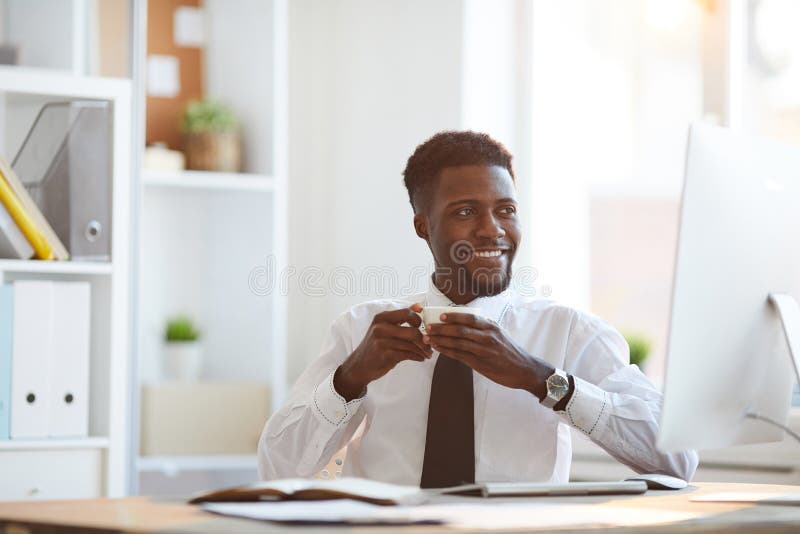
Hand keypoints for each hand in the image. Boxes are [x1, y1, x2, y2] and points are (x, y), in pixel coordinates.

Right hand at [334, 303, 431, 400]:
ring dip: (423, 350)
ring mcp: (383, 342)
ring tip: (427, 353)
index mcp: (381, 317)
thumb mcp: (383, 327)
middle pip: (413, 331)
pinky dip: (417, 357)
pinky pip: (408, 354)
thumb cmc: (375, 345)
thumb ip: (400, 317)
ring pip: (412, 345)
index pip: (407, 313)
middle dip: (424, 340)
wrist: (360, 365)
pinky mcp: (386, 355)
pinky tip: (420, 358)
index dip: (418, 320)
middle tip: (429, 344)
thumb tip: (418, 306)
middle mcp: (381, 327)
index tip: (422, 327)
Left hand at [424, 312, 553, 399]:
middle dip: (441, 328)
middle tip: (428, 327)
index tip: (440, 315)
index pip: (469, 317)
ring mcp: (484, 351)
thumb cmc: (510, 351)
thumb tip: (462, 323)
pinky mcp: (481, 364)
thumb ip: (482, 329)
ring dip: (441, 340)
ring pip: (457, 343)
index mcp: (491, 326)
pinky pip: (460, 356)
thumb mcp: (499, 334)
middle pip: (460, 329)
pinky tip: (438, 349)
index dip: (453, 316)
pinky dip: (447, 352)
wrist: (524, 369)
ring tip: (428, 338)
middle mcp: (487, 336)